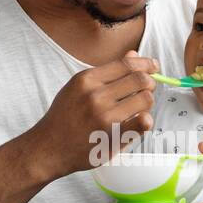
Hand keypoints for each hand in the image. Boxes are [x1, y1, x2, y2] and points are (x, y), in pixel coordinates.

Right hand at [22, 50, 158, 180]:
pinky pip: (143, 122)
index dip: (146, 64)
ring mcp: (105, 117)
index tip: (153, 66)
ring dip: (147, 102)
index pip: (127, 64)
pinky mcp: (113, 136)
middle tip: (148, 89)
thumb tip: (134, 54)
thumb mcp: (78, 87)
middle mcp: (96, 96)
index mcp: (87, 80)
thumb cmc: (64, 117)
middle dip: (150, 82)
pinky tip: (139, 122)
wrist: (48, 148)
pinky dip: (146, 120)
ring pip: (145, 100)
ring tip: (139, 107)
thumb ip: (107, 72)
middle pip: (140, 80)